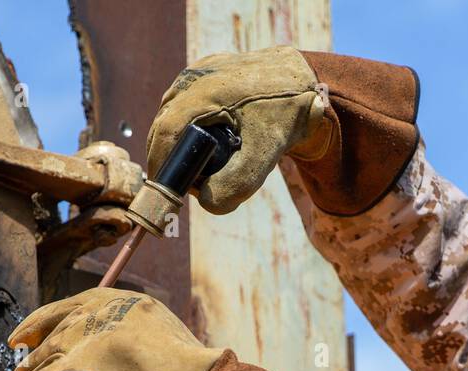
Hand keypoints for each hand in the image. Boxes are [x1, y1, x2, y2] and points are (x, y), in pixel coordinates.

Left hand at [2, 289, 223, 370]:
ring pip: (44, 356)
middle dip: (30, 345)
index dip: (44, 320)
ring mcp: (90, 335)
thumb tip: (102, 358)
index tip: (28, 333)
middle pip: (53, 327)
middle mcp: (102, 311)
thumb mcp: (157, 340)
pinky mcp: (80, 364)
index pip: (72, 304)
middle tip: (16, 357)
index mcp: (121, 300)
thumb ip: (127, 339)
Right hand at [146, 45, 332, 214]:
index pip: (166, 132)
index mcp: (206, 91)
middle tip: (186, 185)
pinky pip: (181, 105)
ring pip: (170, 115)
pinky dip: (186, 127)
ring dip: (176, 143)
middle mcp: (196, 76)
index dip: (162, 164)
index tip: (168, 190)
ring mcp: (196, 71)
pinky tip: (204, 143)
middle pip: (164, 124)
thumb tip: (204, 201)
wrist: (305, 82)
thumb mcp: (264, 156)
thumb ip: (235, 185)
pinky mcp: (201, 72)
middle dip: (169, 158)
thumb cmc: (285, 117)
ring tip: (198, 167)